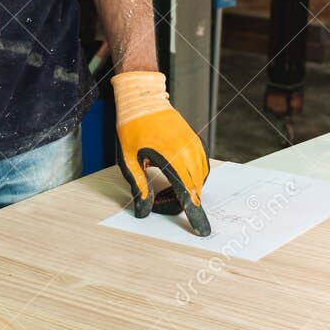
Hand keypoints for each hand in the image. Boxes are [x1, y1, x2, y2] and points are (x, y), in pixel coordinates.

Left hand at [112, 71, 210, 235]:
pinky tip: (173, 177)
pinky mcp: (195, 141)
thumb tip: (144, 211)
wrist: (142, 97)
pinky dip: (191, 178)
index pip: (188, 194)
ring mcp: (194, 146)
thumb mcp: (128, 160)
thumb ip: (139, 187)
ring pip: (199, 180)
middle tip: (155, 202)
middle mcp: (188, 153)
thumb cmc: (131, 126)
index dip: (195, 215)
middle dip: (178, 202)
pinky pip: (201, 167)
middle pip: (194, 190)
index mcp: (172, 159)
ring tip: (161, 189)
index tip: (202, 231)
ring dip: (185, 190)